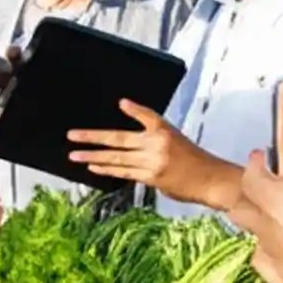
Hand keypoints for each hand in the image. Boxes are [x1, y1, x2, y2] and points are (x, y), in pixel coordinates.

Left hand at [66, 99, 224, 203]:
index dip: (134, 109)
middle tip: (72, 135)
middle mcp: (156, 144)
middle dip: (92, 137)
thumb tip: (127, 142)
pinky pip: (124, 172)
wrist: (210, 179)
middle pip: (119, 138)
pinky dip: (107, 170)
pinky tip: (93, 167)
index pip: (147, 115)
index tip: (120, 103)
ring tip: (74, 155)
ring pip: (116, 157)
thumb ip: (151, 137)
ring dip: (93, 156)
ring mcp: (152, 162)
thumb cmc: (193, 159)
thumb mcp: (175, 139)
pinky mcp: (151, 178)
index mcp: (164, 130)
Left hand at [226, 82, 282, 282]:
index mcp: (275, 195)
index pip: (255, 166)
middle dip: (251, 187)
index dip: (259, 160)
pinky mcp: (265, 267)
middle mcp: (261, 217)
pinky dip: (268, 244)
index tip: (263, 156)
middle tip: (270, 187)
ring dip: (256, 215)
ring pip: (247, 222)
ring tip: (278, 218)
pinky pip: (260, 249)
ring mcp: (261, 244)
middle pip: (243, 195)